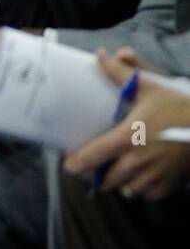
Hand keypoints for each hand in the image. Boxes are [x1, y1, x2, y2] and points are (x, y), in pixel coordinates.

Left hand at [63, 48, 189, 198]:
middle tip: (93, 167)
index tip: (69, 165)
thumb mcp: (149, 88)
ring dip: (119, 183)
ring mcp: (153, 177)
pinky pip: (146, 195)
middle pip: (105, 180)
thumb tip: (101, 54)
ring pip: (125, 189)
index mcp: (126, 138)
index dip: (76, 164)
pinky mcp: (168, 186)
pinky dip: (141, 188)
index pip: (91, 158)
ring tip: (118, 170)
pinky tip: (141, 176)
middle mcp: (136, 162)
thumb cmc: (178, 108)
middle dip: (96, 176)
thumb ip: (121, 73)